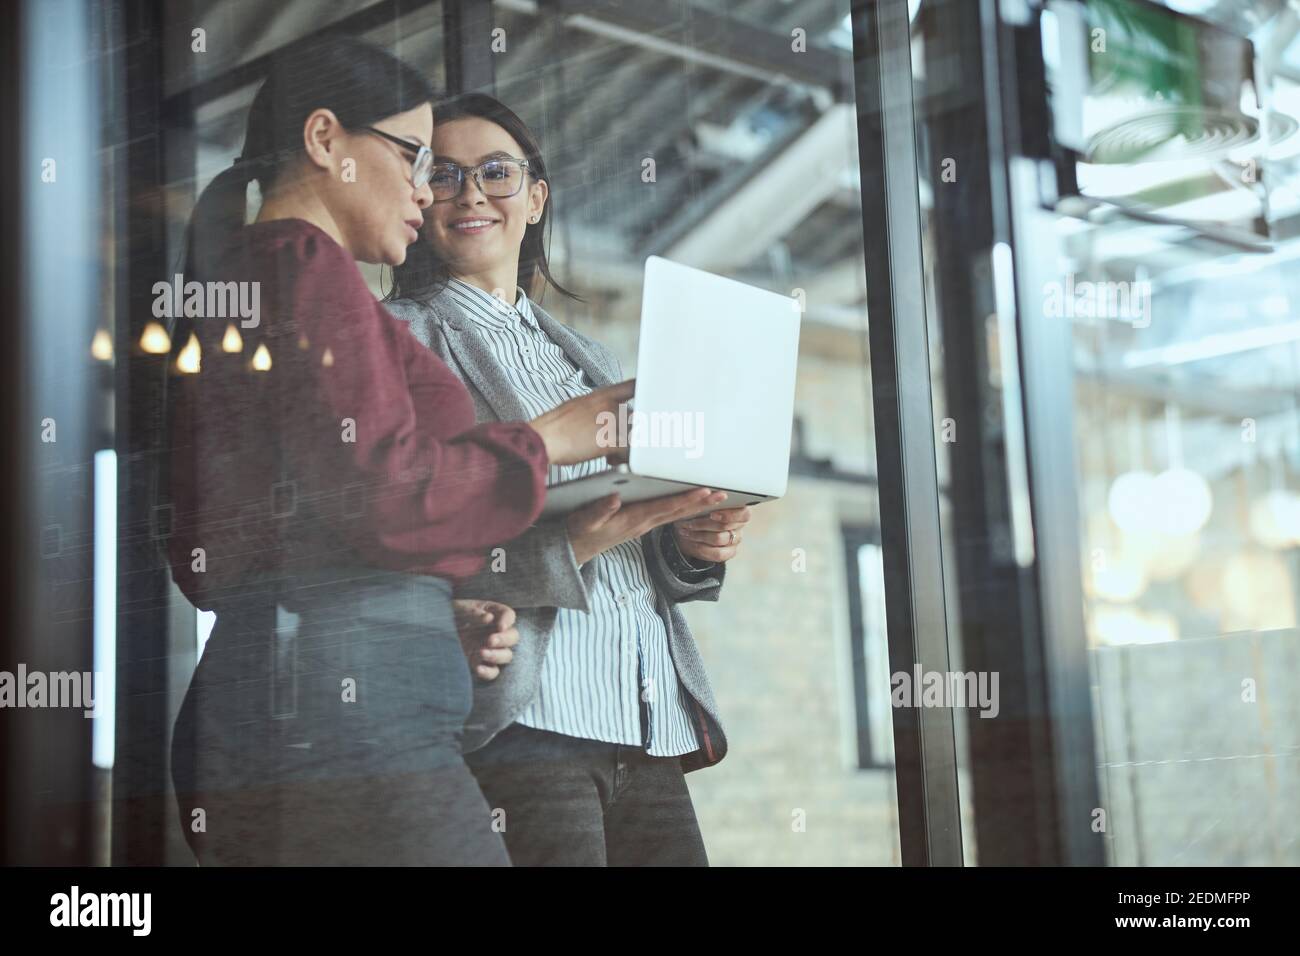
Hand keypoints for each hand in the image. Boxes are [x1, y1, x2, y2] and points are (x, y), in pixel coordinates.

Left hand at [452, 599, 519, 680]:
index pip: (508, 615)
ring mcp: (488, 648)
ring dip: (498, 655)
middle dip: (504, 639)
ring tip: (482, 652)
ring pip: (506, 655)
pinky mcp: (479, 663)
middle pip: (513, 636)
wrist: (428, 631)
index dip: (508, 621)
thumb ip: (472, 611)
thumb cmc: (445, 614)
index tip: (500, 626)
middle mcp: (494, 631)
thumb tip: (488, 618)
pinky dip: (488, 672)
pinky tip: (478, 668)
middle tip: (490, 640)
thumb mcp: (456, 608)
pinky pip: (492, 672)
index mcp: (492, 613)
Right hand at [528, 379, 634, 465]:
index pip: (631, 387)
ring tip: (612, 454)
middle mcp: (609, 406)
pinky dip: (623, 458)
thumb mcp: (575, 406)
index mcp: (601, 396)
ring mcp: (611, 423)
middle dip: (628, 431)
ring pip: (634, 435)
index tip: (648, 398)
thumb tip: (598, 416)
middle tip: (617, 442)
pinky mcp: (610, 442)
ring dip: (626, 446)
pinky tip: (611, 460)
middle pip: (635, 417)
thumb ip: (593, 408)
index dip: (643, 392)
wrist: (543, 438)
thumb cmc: (553, 426)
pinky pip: (629, 451)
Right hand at [567, 487, 726, 566]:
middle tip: (723, 494)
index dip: (685, 499)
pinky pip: (668, 516)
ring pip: (676, 515)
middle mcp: (643, 524)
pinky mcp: (641, 524)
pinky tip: (694, 503)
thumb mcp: (583, 520)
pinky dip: (683, 509)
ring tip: (717, 497)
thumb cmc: (579, 531)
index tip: (704, 491)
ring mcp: (644, 526)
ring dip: (697, 506)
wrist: (575, 549)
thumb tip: (614, 498)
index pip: (665, 508)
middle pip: (678, 513)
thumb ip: (598, 510)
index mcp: (633, 520)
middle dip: (700, 503)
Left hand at [673, 505, 752, 562]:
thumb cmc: (698, 511)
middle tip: (688, 522)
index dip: (728, 515)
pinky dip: (702, 548)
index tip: (712, 514)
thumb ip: (708, 500)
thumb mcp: (701, 503)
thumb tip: (706, 495)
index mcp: (739, 510)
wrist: (692, 529)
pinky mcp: (729, 552)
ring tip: (686, 530)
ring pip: (719, 539)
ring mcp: (735, 540)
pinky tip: (692, 542)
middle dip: (704, 523)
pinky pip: (718, 554)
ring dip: (699, 534)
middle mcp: (740, 525)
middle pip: (726, 526)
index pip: (743, 514)